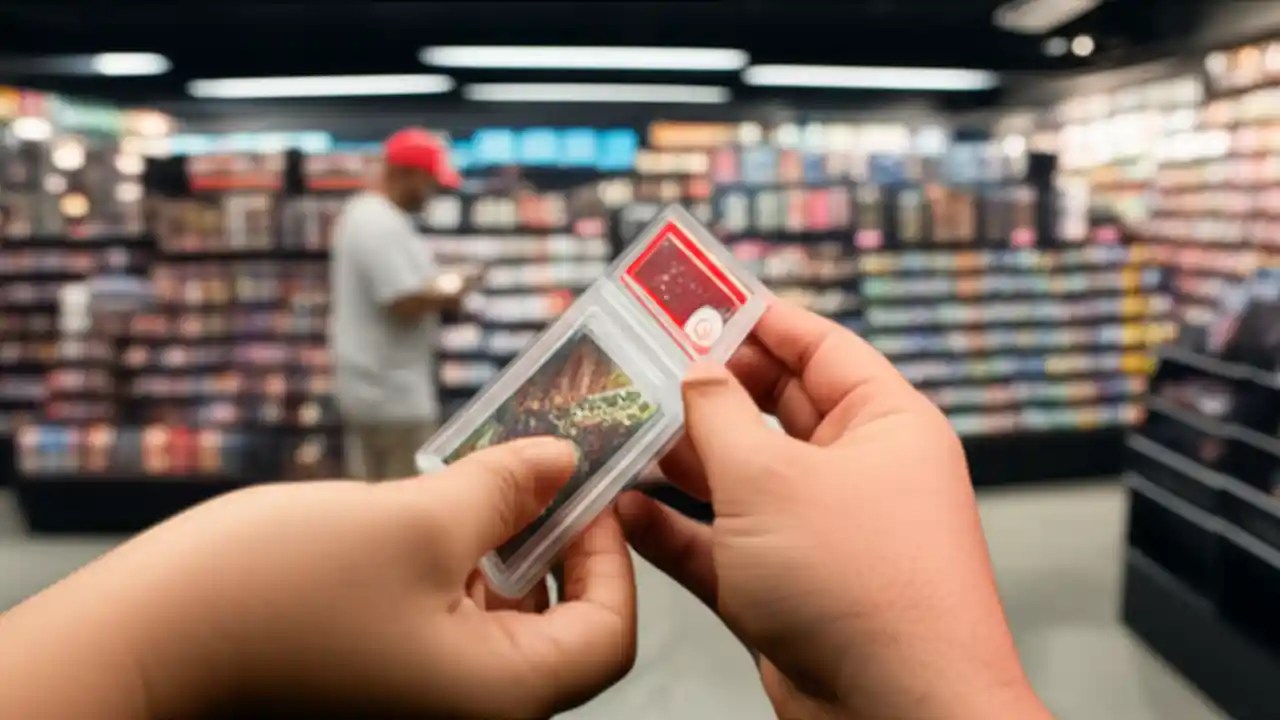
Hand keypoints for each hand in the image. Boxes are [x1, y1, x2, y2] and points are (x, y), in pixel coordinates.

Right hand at [0, 438, 635, 718]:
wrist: (143, 644)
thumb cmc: (276, 592)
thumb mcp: (415, 522)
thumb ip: (504, 491)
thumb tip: (563, 463)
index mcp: (496, 697)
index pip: (606, 636)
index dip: (610, 556)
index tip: (587, 489)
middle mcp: (467, 713)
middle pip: (555, 627)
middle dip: (555, 542)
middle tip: (541, 469)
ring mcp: (420, 700)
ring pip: (499, 622)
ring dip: (505, 548)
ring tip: (485, 480)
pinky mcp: (379, 679)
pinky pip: (447, 624)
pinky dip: (457, 568)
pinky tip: (434, 514)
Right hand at [618, 303, 1047, 719]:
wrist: (897, 715)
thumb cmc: (865, 588)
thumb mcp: (773, 480)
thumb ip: (720, 416)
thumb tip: (697, 372)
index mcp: (882, 423)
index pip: (816, 344)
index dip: (754, 316)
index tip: (695, 297)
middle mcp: (855, 472)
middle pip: (769, 407)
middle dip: (705, 390)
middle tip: (639, 365)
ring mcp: (817, 532)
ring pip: (738, 478)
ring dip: (680, 460)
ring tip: (619, 432)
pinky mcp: (784, 588)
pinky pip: (721, 543)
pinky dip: (675, 528)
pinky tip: (625, 511)